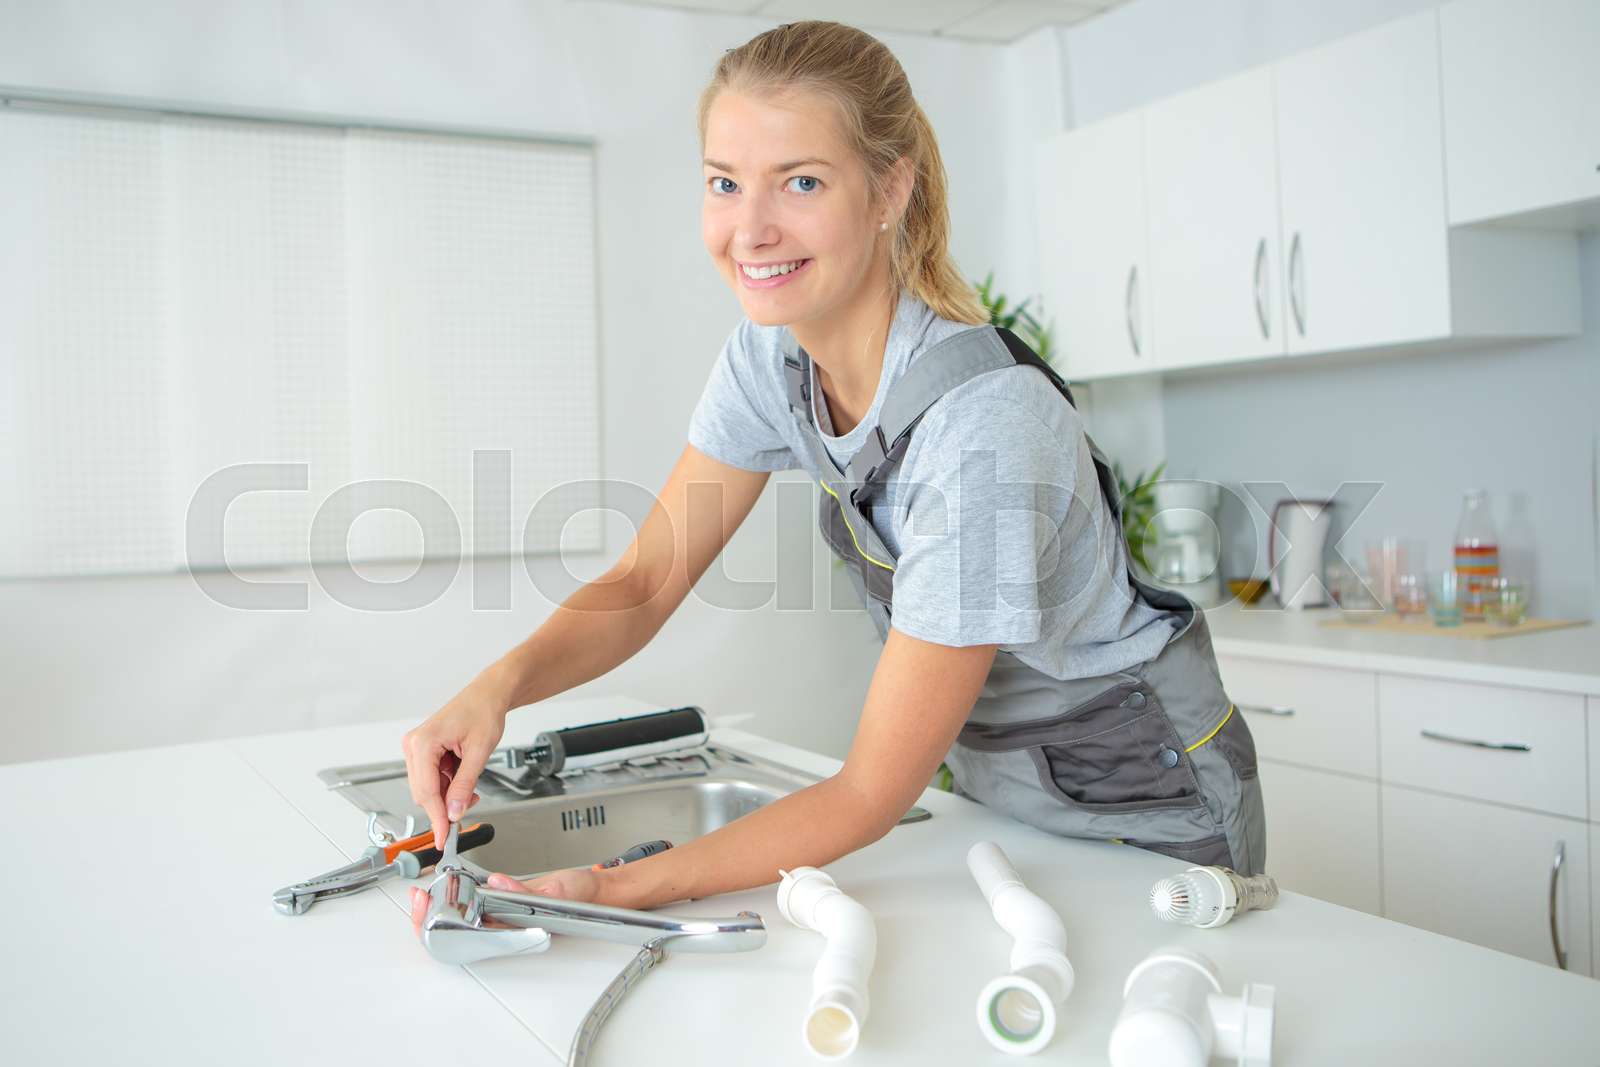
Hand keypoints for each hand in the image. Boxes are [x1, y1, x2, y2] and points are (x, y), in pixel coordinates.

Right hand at [401, 678, 509, 847]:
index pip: (427, 792)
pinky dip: (447, 786)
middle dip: (445, 805)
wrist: (487, 695)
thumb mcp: (479, 752)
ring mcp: (416, 747)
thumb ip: (465, 784)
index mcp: (424, 743)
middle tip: (469, 807)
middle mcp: (414, 745)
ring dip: (448, 795)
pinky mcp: (423, 751)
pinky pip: (431, 778)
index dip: (437, 818)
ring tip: (471, 789)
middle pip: (424, 792)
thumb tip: (454, 811)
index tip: (443, 838)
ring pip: (427, 788)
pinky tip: (462, 780)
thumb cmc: (484, 712)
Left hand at [409, 868, 605, 937]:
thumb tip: (498, 885)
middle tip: (417, 897)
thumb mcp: (557, 892)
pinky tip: (446, 885)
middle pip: (457, 929)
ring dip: (440, 906)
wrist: (595, 892)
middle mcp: (503, 926)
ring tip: (423, 893)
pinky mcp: (505, 902)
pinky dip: (457, 893)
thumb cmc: (581, 898)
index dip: (440, 922)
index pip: (467, 935)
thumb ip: (527, 892)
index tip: (426, 905)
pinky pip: (475, 902)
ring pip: (462, 917)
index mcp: (513, 930)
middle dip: (430, 916)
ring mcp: (502, 916)